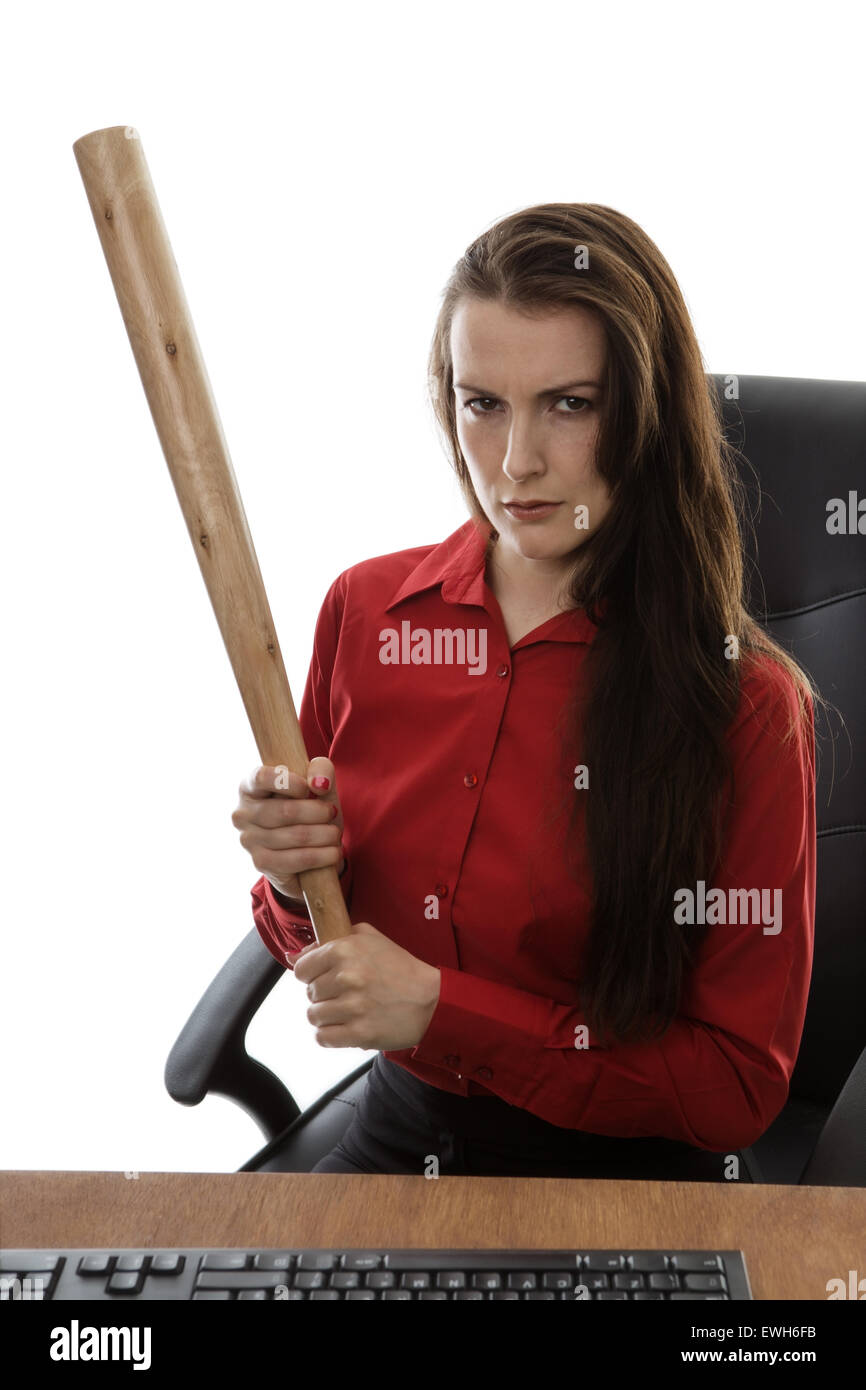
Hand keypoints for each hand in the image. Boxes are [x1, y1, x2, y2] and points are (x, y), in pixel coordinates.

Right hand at [232, 758, 344, 905]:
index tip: (308, 788)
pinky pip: (298, 859)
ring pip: (296, 836)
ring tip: (334, 833)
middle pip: (286, 811)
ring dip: (325, 835)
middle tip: (332, 812)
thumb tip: (319, 783)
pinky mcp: (261, 863)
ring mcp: (249, 840)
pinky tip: (332, 852)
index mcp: (250, 787)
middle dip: (318, 812)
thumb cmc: (309, 809)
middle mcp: (243, 813)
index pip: (261, 777)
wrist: (308, 851)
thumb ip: (321, 769)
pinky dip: (322, 855)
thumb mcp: (318, 784)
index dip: (290, 782)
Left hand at [289, 921, 440, 1051]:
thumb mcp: (370, 939)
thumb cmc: (400, 968)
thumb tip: (295, 955)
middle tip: (345, 995)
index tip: (324, 978)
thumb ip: (331, 940)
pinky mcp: (359, 1033)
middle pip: (309, 993)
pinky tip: (344, 1027)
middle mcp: (346, 976)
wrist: (431, 1000)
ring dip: (327, 1016)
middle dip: (324, 995)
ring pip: (314, 1016)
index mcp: (344, 949)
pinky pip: (323, 1038)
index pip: (302, 968)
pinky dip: (330, 1035)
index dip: (311, 974)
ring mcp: (353, 1006)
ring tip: (346, 1012)